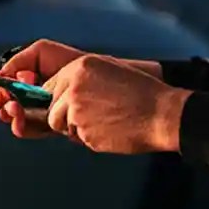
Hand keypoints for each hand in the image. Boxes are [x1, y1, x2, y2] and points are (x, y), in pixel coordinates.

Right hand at [0, 39, 85, 139]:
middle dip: (1, 101)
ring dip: (10, 115)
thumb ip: (17, 61)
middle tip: (5, 99)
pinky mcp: (51, 127)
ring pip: (16, 119)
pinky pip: (29, 130)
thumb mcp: (41, 52)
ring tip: (14, 108)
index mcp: (27, 81)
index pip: (5, 87)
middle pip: (6, 104)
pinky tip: (20, 119)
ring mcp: (41, 113)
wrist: (94, 79)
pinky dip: (21, 126)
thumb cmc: (70, 62)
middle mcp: (31, 97)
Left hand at [42, 54, 190, 153]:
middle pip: (51, 110)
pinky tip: (111, 129)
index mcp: (77, 68)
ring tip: (102, 121)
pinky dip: (92, 138)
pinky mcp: (87, 134)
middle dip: (65, 116)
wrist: (162, 113)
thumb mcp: (106, 68)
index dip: (56, 100)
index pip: (47, 87)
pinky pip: (80, 139)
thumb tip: (56, 89)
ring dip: (76, 129)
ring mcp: (78, 112)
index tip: (63, 106)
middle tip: (91, 116)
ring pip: (61, 126)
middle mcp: (73, 88)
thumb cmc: (140, 91)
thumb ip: (79, 77)